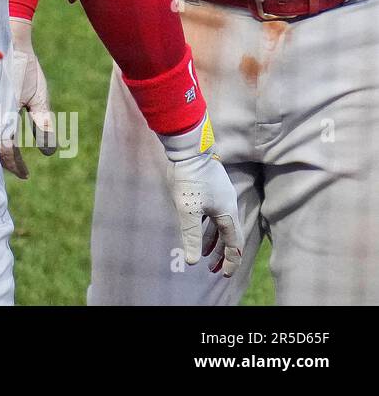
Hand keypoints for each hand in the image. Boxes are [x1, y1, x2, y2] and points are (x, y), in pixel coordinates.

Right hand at [0, 17, 57, 178]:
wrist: (4, 35)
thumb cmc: (24, 65)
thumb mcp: (39, 96)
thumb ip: (42, 124)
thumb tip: (49, 152)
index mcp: (1, 118)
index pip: (7, 152)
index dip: (16, 166)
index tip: (26, 175)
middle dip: (0, 159)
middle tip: (14, 166)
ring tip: (3, 152)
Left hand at [161, 114, 243, 277]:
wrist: (188, 148)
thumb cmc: (189, 178)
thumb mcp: (187, 209)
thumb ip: (191, 235)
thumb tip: (192, 261)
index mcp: (227, 214)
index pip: (234, 244)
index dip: (230, 260)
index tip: (224, 275)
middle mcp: (228, 206)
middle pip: (229, 236)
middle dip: (222, 254)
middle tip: (214, 269)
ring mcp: (220, 197)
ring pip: (221, 226)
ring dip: (214, 242)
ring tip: (204, 255)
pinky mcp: (211, 189)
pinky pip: (213, 215)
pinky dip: (208, 228)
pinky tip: (198, 231)